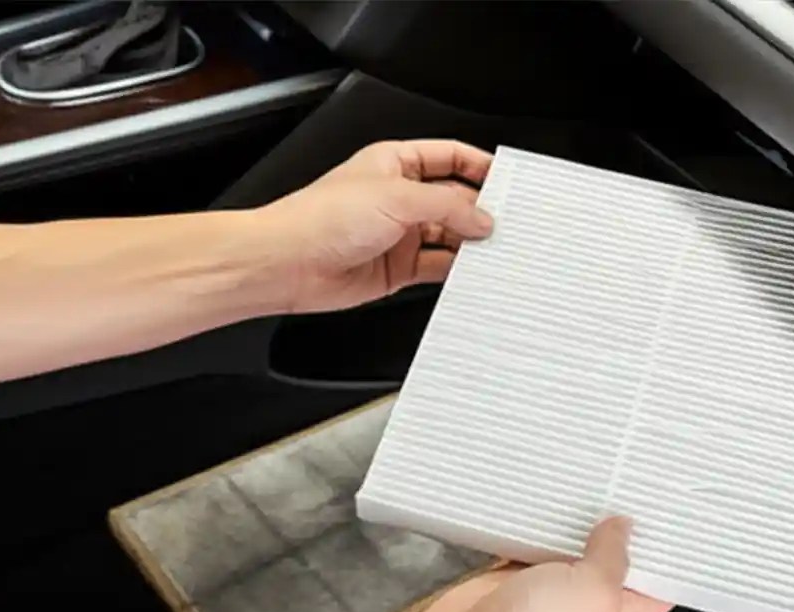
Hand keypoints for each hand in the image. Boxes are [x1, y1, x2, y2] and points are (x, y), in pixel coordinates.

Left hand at [255, 139, 494, 313]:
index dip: (479, 166)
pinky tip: (470, 271)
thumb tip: (481, 218)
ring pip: (449, 236)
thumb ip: (448, 206)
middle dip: (480, 211)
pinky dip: (455, 270)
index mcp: (395, 163)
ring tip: (495, 249)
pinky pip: (436, 267)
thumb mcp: (397, 197)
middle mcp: (399, 197)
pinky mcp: (397, 267)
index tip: (506, 182)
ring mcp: (399, 233)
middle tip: (507, 222)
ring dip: (470, 243)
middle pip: (454, 199)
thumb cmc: (320, 218)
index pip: (449, 157)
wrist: (286, 263)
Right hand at [322, 518, 672, 611]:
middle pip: (609, 560)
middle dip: (617, 526)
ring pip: (568, 546)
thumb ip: (613, 556)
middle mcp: (583, 605)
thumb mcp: (598, 591)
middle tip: (628, 484)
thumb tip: (623, 528)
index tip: (670, 515)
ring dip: (575, 519)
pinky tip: (545, 495)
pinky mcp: (510, 577)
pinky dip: (534, 521)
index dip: (664, 554)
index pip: (652, 586)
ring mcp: (545, 590)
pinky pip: (528, 541)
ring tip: (592, 478)